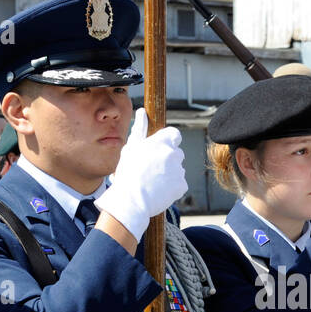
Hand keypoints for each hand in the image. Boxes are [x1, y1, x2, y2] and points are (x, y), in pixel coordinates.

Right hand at [94, 108, 186, 239]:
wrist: (131, 200)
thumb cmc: (128, 172)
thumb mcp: (131, 147)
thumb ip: (140, 128)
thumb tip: (141, 111)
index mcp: (162, 142)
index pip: (174, 135)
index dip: (168, 142)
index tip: (160, 150)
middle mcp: (174, 154)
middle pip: (176, 153)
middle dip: (168, 159)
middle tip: (152, 170)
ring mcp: (179, 170)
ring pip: (177, 169)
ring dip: (169, 174)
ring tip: (153, 182)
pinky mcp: (182, 185)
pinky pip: (179, 184)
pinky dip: (172, 187)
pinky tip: (159, 191)